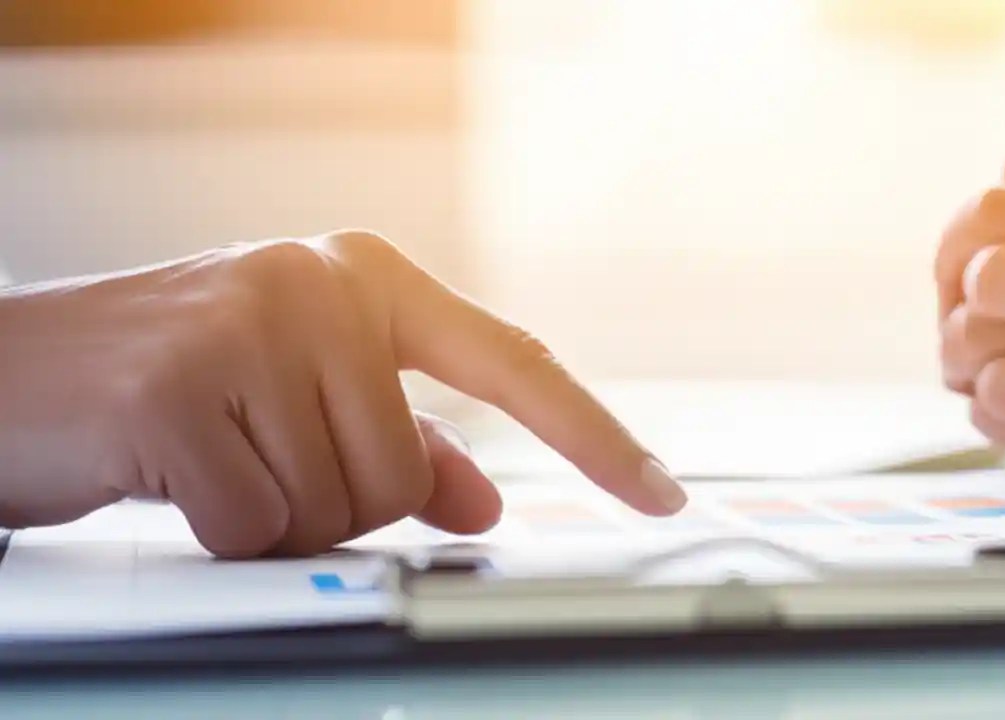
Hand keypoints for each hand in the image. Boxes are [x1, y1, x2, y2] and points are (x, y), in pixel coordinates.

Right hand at [0, 231, 686, 556]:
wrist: (10, 372)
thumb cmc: (170, 383)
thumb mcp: (299, 397)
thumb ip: (401, 440)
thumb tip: (482, 495)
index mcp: (366, 277)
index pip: (513, 363)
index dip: (593, 436)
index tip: (658, 492)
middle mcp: (320, 283)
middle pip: (407, 474)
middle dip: (340, 502)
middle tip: (256, 457)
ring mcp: (250, 325)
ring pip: (342, 508)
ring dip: (278, 515)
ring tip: (212, 454)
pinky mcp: (181, 388)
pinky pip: (258, 525)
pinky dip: (220, 528)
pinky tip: (172, 471)